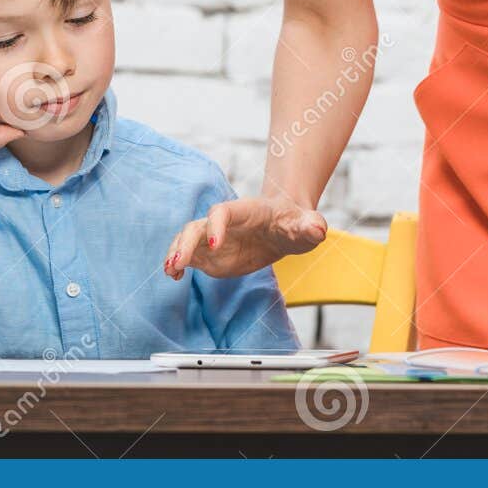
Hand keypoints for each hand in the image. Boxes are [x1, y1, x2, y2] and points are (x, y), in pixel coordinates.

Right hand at [162, 195, 327, 279]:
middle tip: (178, 263)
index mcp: (245, 211)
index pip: (223, 211)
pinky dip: (177, 265)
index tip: (215, 244)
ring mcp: (213, 237)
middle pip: (197, 226)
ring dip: (175, 253)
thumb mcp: (306, 225)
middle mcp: (223, 222)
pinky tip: (173, 277)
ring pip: (186, 239)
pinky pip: (188, 256)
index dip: (216, 225)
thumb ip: (310, 226)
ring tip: (170, 271)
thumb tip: (318, 229)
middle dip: (185, 242)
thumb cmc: (294, 222)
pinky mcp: (210, 254)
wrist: (284, 227)